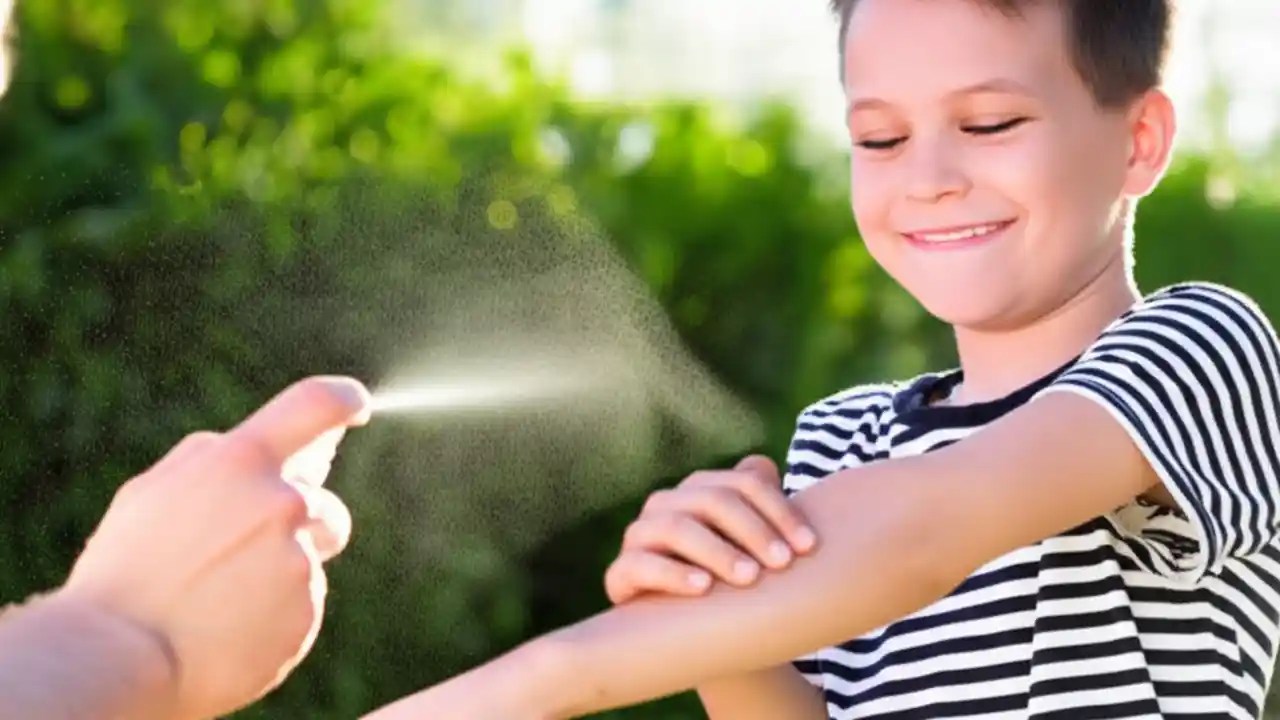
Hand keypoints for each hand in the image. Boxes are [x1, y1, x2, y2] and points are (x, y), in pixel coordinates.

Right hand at [58, 375, 370, 718]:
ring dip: (284, 566)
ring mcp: (298, 558)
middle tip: (243, 553)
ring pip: (311, 554)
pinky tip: (230, 627)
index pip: (315, 405)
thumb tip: (250, 448)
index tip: (357, 405)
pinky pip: (302, 602)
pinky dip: (275, 612)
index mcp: (239, 462)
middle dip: (299, 520)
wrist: (119, 660)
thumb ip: (211, 463)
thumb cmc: (125, 572)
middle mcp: (281, 503)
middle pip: (321, 501)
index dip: (345, 398)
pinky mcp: (306, 609)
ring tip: (224, 596)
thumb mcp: (154, 494)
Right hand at [604, 455, 816, 603]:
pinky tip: (703, 587)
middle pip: (712, 500)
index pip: (744, 483)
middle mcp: (667, 504)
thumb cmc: (732, 581)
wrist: (693, 632)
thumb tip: (764, 467)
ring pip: (677, 527)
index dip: (779, 510)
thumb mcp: (754, 546)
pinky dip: (672, 574)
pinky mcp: (620, 574)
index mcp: (700, 489)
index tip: (808, 546)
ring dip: (717, 550)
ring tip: (748, 577)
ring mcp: (640, 536)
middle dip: (752, 530)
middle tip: (782, 563)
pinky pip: (640, 565)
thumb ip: (763, 504)